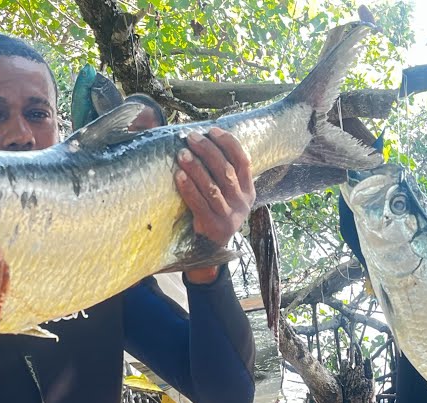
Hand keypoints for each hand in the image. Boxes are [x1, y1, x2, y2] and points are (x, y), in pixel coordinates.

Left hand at [175, 127, 255, 283]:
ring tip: (182, 153)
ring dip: (196, 167)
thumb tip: (203, 140)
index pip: (243, 161)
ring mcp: (229, 216)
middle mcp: (242, 203)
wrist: (212, 249)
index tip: (212, 130)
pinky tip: (178, 175)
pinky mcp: (213, 226)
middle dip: (208, 151)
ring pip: (213, 187)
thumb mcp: (228, 195)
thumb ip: (222, 173)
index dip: (229, 143)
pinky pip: (199, 204)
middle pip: (226, 171)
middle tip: (191, 137)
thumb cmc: (216, 212)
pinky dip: (189, 188)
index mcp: (248, 191)